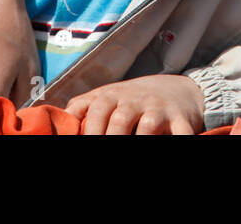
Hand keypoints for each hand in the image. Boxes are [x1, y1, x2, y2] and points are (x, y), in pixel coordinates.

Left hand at [65, 74, 205, 134]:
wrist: (179, 89)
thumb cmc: (133, 100)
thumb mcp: (108, 96)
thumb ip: (82, 107)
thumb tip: (58, 123)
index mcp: (113, 96)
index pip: (97, 111)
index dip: (89, 131)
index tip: (85, 145)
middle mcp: (136, 100)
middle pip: (120, 121)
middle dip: (111, 139)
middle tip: (105, 151)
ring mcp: (159, 110)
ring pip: (147, 127)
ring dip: (140, 141)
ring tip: (134, 146)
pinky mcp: (182, 120)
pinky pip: (182, 133)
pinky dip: (178, 140)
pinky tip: (169, 142)